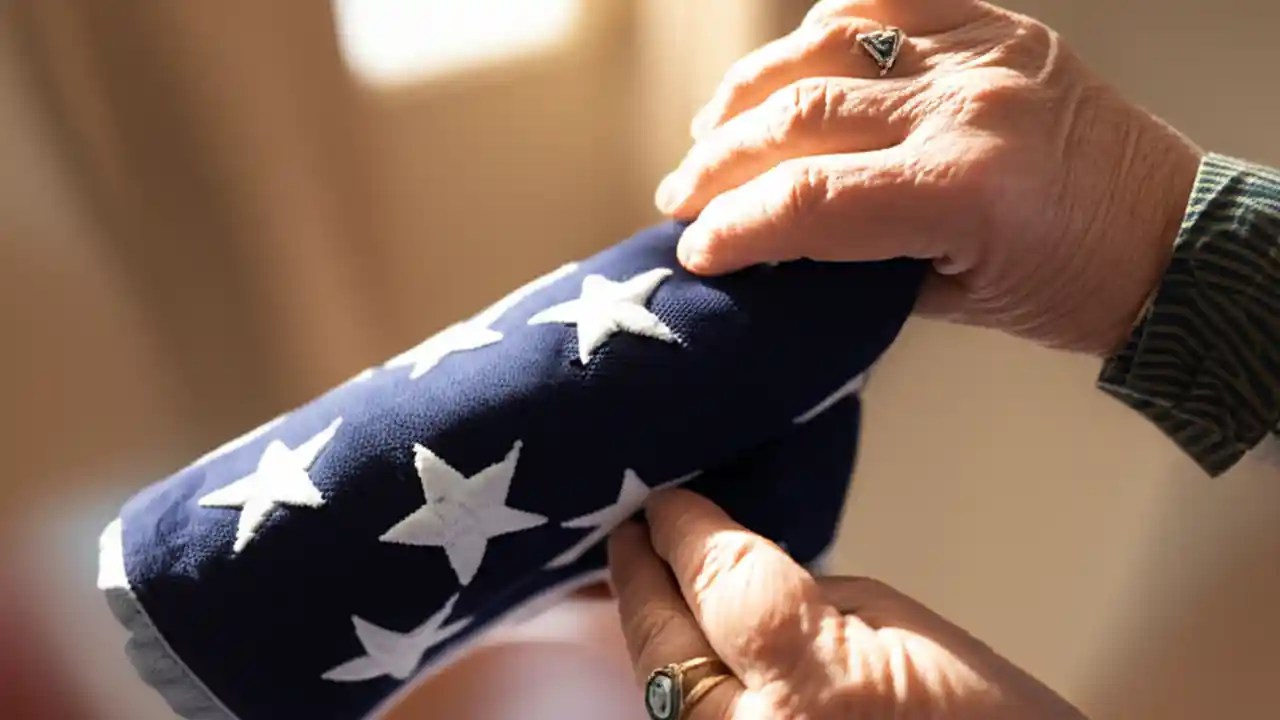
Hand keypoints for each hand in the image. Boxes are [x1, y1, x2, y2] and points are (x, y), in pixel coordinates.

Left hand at [608, 489, 1085, 718]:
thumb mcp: (905, 632)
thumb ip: (807, 603)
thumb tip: (734, 582)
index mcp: (821, 690)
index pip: (721, 584)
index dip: (686, 533)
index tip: (666, 502)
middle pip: (664, 647)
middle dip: (642, 582)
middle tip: (631, 534)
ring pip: (662, 696)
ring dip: (652, 635)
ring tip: (645, 583)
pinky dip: (677, 684)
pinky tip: (676, 649)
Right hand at [657, 0, 1200, 354]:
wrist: (1168, 235)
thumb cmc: (1066, 286)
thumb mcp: (950, 299)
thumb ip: (852, 264)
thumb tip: (768, 245)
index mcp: (962, 192)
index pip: (805, 200)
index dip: (731, 227)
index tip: (693, 249)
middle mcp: (966, 107)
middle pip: (797, 115)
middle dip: (718, 162)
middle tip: (681, 195)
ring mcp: (981, 53)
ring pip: (823, 45)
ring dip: (749, 91)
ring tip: (713, 130)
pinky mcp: (995, 24)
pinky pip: (885, 0)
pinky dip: (821, 27)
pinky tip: (788, 67)